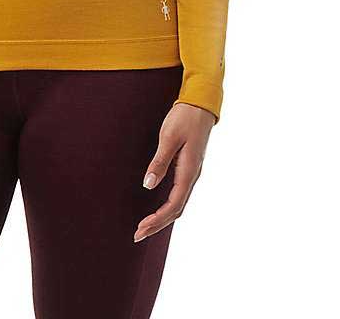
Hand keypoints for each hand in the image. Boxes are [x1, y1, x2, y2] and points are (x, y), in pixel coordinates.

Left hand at [134, 102, 215, 241]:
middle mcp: (192, 176)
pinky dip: (168, 206)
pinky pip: (179, 193)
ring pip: (179, 203)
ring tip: (145, 225)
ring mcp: (192, 172)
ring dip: (162, 217)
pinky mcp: (188, 167)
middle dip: (158, 224)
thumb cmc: (184, 118)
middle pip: (176, 209)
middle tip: (138, 234)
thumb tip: (148, 185)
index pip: (173, 204)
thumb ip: (159, 162)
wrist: (201, 104)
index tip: (141, 228)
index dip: (157, 219)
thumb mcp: (169, 137)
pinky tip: (158, 207)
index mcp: (189, 171)